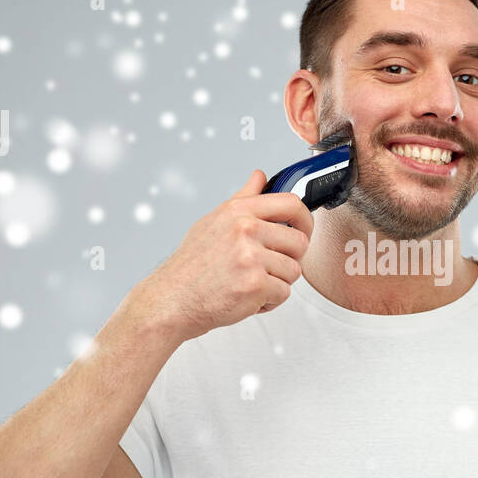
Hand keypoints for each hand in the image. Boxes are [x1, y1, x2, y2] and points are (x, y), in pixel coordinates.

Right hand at [133, 170, 313, 340]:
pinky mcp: (255, 285)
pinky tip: (248, 297)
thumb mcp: (214, 221)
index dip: (305, 219)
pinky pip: (284, 293)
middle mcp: (246, 230)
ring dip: (278, 283)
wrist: (172, 299)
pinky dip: (269, 301)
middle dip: (290, 259)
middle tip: (269, 267)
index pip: (291, 203)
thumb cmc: (192, 265)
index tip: (303, 230)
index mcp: (238, 212)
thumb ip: (243, 199)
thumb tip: (259, 177)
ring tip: (252, 283)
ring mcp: (251, 257)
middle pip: (299, 242)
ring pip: (294, 271)